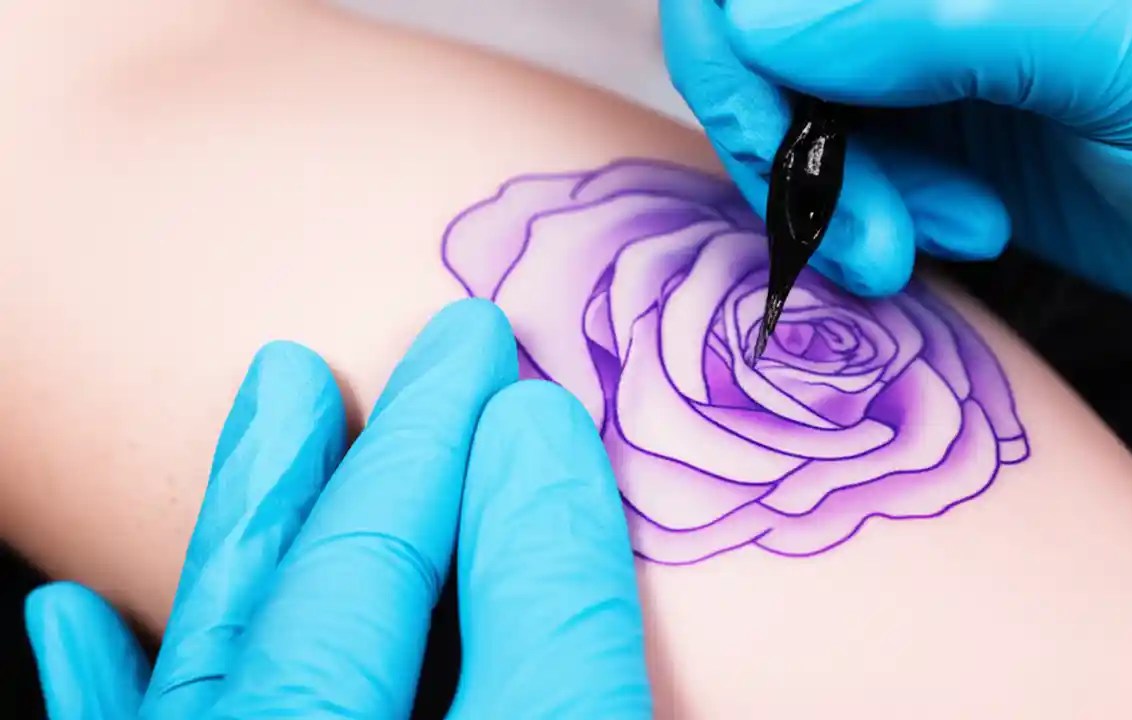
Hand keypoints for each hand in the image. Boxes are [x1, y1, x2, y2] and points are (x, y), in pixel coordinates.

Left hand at [24, 299, 650, 718]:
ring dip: (256, 514)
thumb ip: (577, 649)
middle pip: (351, 618)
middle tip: (461, 339)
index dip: (551, 519)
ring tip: (280, 385)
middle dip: (409, 460)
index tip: (552, 408)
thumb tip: (545, 452)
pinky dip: (106, 687)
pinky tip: (67, 617)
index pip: (536, 658)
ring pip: (221, 663)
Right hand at [663, 0, 1131, 328]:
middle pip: (759, 43)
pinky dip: (861, 221)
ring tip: (933, 242)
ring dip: (832, 200)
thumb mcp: (1130, 43)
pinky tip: (946, 238)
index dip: (740, 54)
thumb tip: (760, 24)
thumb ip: (942, 18)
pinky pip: (842, 171)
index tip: (789, 147)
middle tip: (874, 234)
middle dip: (791, 149)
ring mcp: (925, 55)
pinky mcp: (940, 131)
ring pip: (792, 116)